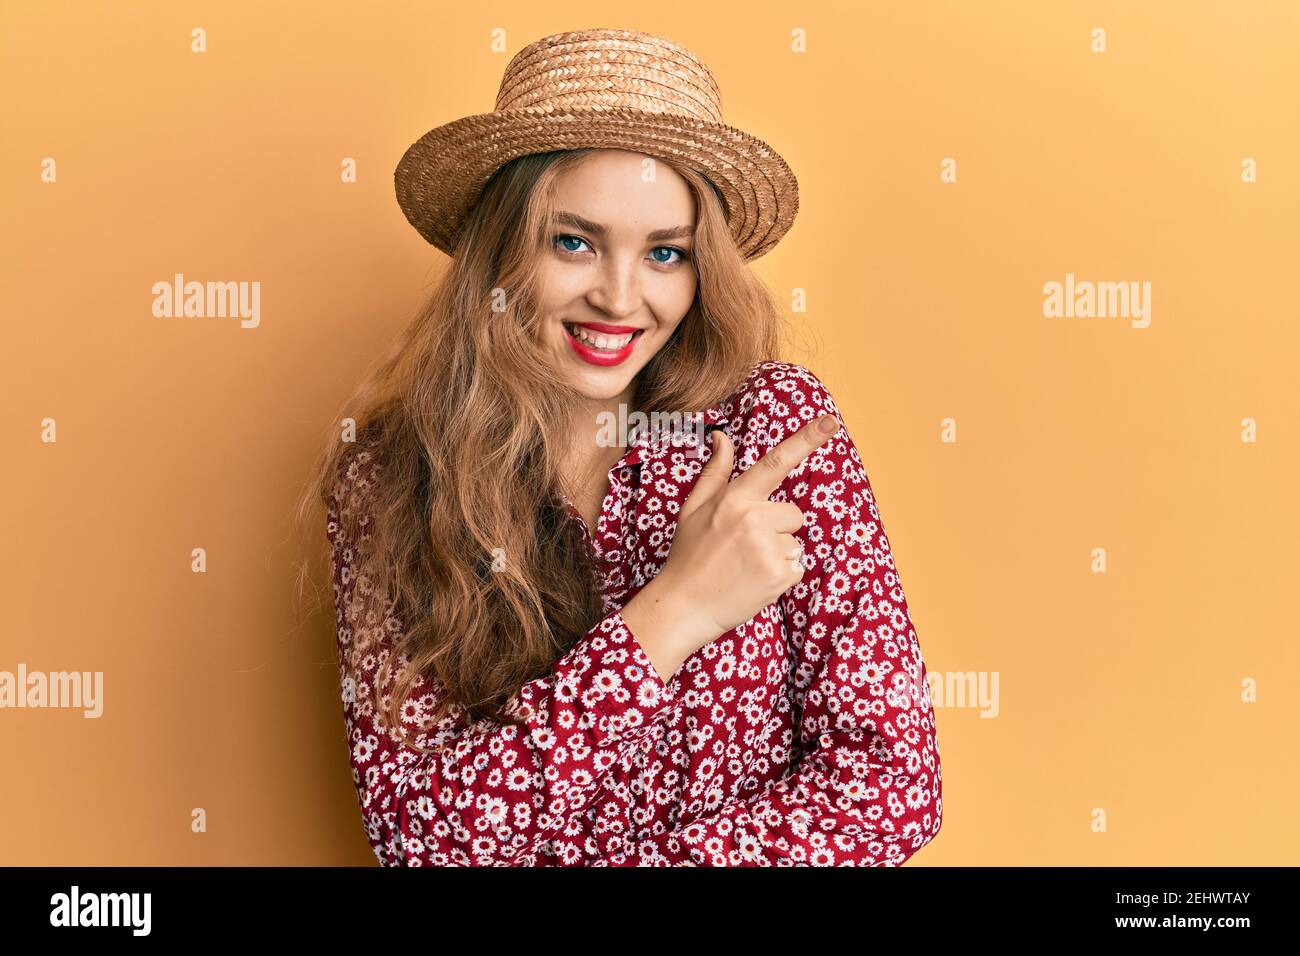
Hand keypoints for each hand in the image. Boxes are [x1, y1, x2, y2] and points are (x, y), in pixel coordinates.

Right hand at [653, 413, 841, 649]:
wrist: (682, 607)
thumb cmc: (688, 556)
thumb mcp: (693, 509)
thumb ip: (715, 472)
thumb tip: (722, 437)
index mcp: (734, 498)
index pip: (775, 462)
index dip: (806, 440)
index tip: (831, 421)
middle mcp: (753, 519)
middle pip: (793, 513)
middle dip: (778, 528)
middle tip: (745, 547)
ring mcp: (767, 548)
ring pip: (795, 542)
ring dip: (778, 554)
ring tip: (746, 567)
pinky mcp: (779, 575)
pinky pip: (797, 567)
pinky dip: (781, 576)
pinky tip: (754, 581)